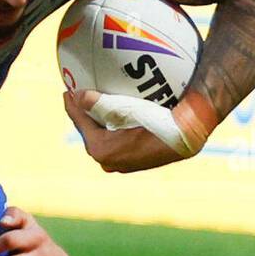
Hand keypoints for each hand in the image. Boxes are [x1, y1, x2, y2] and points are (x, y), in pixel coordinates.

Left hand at [63, 88, 183, 172]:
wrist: (187, 133)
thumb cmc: (156, 120)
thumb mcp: (123, 108)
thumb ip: (96, 103)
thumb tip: (77, 96)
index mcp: (101, 151)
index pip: (80, 123)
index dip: (72, 105)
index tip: (67, 91)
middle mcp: (109, 162)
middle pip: (91, 132)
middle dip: (85, 115)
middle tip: (79, 97)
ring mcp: (123, 164)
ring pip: (105, 137)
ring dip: (100, 121)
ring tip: (96, 105)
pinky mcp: (136, 161)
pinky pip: (118, 141)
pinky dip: (114, 127)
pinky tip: (118, 116)